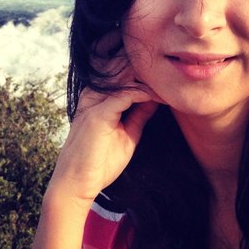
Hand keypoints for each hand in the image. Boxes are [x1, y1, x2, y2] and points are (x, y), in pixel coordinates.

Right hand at [45, 31, 161, 207]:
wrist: (77, 184)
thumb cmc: (99, 161)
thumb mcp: (127, 133)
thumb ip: (139, 114)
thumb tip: (156, 99)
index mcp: (97, 95)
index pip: (118, 67)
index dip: (142, 66)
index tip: (167, 73)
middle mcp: (93, 93)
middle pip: (121, 63)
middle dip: (147, 65)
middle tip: (172, 71)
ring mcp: (94, 101)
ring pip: (125, 75)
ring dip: (150, 78)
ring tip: (171, 82)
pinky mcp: (99, 113)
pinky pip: (127, 94)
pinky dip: (147, 94)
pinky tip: (162, 98)